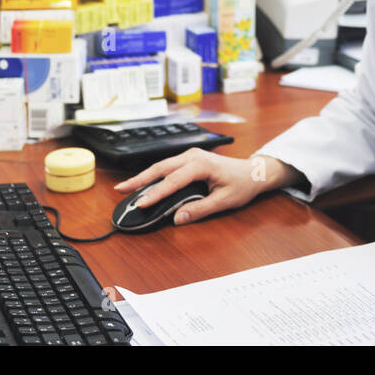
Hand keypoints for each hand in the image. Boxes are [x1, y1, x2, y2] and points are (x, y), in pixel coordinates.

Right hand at [113, 149, 290, 225]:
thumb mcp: (224, 201)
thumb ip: (200, 209)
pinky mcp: (190, 159)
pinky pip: (168, 166)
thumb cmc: (242, 184)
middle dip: (140, 179)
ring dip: (144, 176)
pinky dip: (154, 175)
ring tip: (127, 187)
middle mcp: (193, 156)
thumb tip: (178, 218)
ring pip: (162, 166)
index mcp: (202, 164)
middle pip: (161, 168)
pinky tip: (144, 183)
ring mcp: (191, 155)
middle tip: (121, 190)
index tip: (140, 203)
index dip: (155, 193)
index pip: (173, 181)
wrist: (253, 172)